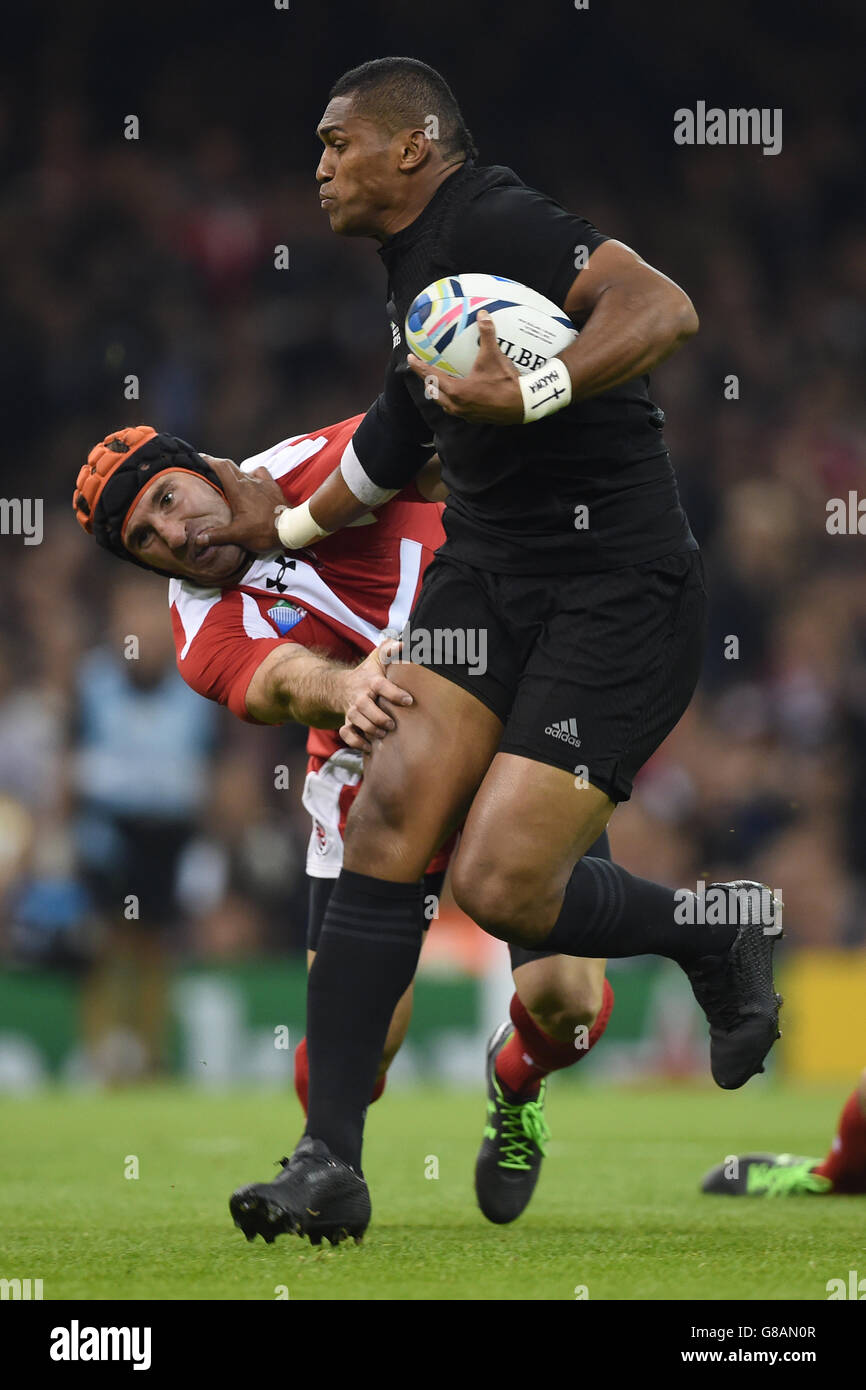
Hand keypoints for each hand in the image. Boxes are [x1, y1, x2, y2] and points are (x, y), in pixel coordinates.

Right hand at [197, 456, 286, 552]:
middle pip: (230, 465)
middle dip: (218, 464)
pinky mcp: (272, 485)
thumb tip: (198, 539)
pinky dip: (252, 474)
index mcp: (237, 490)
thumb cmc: (263, 531)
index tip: (199, 458)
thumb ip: (217, 536)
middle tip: (209, 469)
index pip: (220, 467)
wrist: (290, 529)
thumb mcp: (237, 535)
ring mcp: (262, 482)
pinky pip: (260, 473)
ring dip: (234, 472)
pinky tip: (252, 481)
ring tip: (228, 480)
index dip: (208, 460)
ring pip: (243, 470)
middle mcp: (249, 481)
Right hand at [338, 639, 412, 752]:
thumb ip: (390, 650)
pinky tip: (369, 746)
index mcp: (371, 682)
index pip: (381, 686)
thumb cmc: (368, 673)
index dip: (395, 694)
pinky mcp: (347, 722)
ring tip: (384, 733)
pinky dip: (356, 742)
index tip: (408, 700)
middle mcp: (360, 697)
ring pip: (358, 723)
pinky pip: (347, 734)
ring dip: (372, 730)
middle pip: (367, 709)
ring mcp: (353, 711)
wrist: (342, 687)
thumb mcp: (378, 659)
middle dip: (381, 718)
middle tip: (393, 724)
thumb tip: (405, 644)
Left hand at [406, 310, 523, 424]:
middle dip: (427, 381)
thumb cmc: (506, 383)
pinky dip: (453, 400)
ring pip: (445, 403)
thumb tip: (483, 315)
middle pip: (434, 393)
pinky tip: (460, 393)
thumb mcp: (494, 357)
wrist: (523, 406)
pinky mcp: (475, 417)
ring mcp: (466, 414)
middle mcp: (457, 405)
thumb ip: (486, 335)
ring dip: (439, 393)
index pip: (431, 377)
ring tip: (439, 382)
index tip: (410, 359)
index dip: (419, 367)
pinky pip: (457, 408)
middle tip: (423, 370)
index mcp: (456, 391)